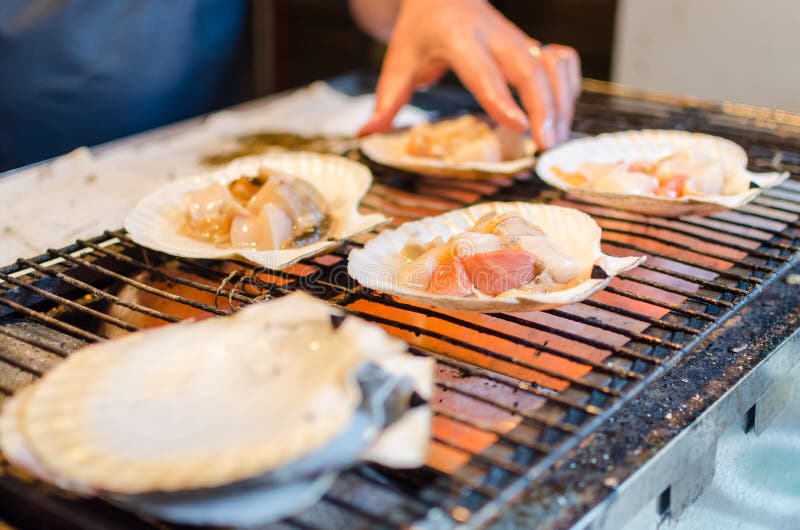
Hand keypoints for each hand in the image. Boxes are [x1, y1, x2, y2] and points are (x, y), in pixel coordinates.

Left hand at [358, 0, 580, 149]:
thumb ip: (387, 100)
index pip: (483, 72)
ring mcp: (518, 38)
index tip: (519, 127)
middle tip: (546, 145)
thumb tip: (366, 133)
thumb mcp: (398, 62)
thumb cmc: (419, 32)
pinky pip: (562, 62)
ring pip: (552, 66)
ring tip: (557, 140)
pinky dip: (568, 88)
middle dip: (543, 107)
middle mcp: (495, 35)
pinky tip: (563, 116)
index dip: (502, 100)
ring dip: (561, 103)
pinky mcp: (532, 45)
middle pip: (530, 69)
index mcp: (458, 37)